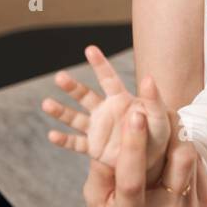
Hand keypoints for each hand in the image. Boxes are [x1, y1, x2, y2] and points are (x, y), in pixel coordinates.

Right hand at [42, 48, 170, 183]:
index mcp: (121, 99)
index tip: (90, 49)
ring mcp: (97, 128)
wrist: (151, 158)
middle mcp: (105, 110)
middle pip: (84, 95)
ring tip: (46, 103)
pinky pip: (76, 143)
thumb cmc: (157, 133)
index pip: (108, 78)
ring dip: (60, 111)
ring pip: (74, 117)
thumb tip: (148, 78)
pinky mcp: (93, 147)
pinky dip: (64, 140)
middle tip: (59, 77)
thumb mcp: (160, 116)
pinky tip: (52, 135)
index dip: (99, 64)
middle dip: (72, 86)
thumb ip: (153, 99)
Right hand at [43, 45, 206, 206]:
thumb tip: (106, 133)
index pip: (133, 179)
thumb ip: (101, 172)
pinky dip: (185, 149)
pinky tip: (173, 138)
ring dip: (178, 132)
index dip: (135, 144)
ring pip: (191, 160)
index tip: (135, 112)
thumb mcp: (96, 203)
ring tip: (163, 113)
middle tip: (155, 100)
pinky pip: (199, 167)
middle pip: (177, 163)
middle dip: (168, 126)